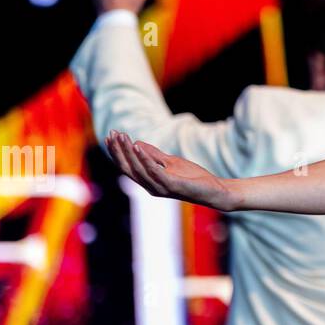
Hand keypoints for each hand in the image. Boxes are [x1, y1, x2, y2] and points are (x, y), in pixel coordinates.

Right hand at [105, 130, 235, 210]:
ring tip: (122, 137)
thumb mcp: (171, 162)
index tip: (110, 136)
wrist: (214, 190)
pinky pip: (154, 171)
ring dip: (128, 152)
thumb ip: (154, 155)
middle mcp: (151, 186)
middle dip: (118, 151)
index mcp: (149, 182)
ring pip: (138, 169)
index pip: (128, 167)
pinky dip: (144, 158)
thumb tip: (136, 143)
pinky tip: (138, 146)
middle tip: (112, 134)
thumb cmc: (193, 178)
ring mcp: (160, 187)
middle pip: (128, 168)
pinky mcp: (171, 185)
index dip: (117, 153)